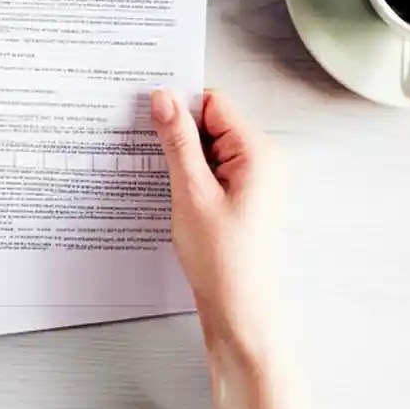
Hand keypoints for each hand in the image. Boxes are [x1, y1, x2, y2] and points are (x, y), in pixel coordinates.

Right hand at [149, 89, 280, 344]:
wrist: (239, 310)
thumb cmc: (223, 259)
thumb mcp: (191, 193)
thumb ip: (177, 141)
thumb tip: (164, 98)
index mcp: (257, 152)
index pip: (213, 104)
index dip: (180, 108)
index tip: (147, 117)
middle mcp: (262, 161)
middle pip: (211, 124)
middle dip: (178, 136)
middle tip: (150, 157)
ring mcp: (254, 181)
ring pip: (208, 150)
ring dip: (183, 160)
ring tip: (167, 186)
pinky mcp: (243, 199)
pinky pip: (212, 173)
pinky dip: (190, 179)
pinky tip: (175, 197)